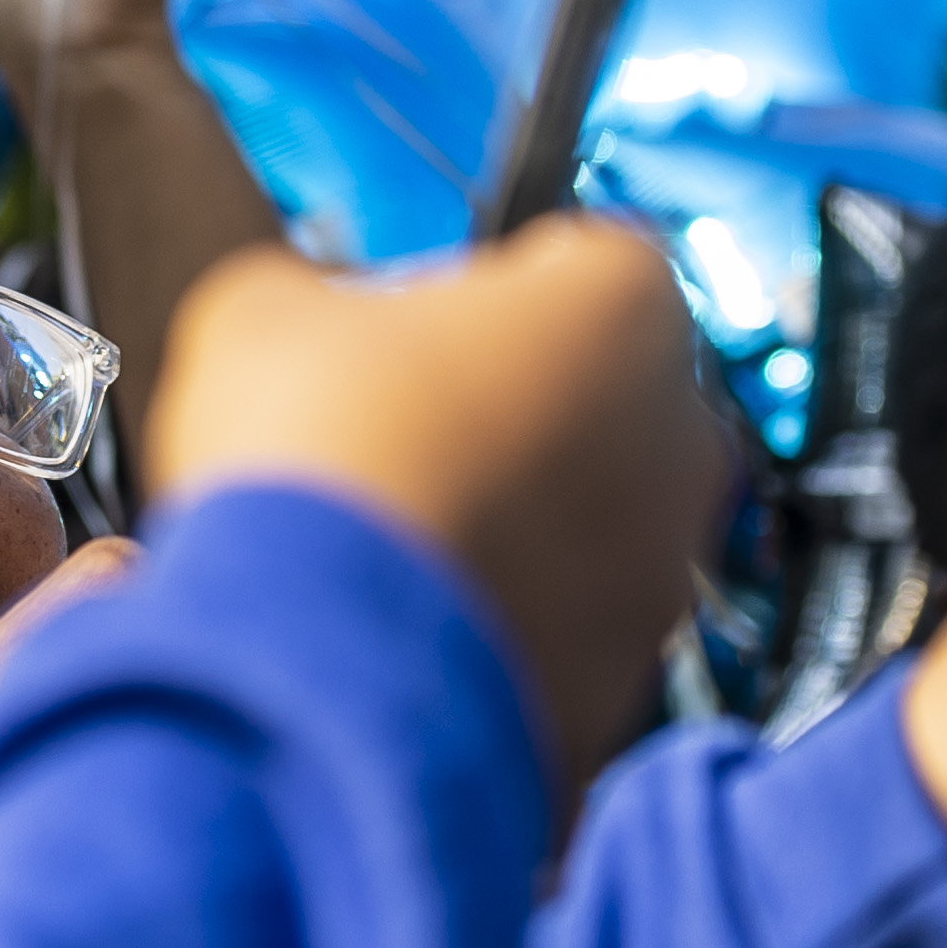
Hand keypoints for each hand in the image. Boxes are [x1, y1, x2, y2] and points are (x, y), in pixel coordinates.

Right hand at [150, 225, 724, 784]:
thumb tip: (309, 321)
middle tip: (404, 426)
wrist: (315, 666)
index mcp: (621, 304)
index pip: (584, 260)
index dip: (494, 283)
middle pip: (602, 396)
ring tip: (392, 539)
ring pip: (592, 523)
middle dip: (519, 407)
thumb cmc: (316, 450)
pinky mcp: (627, 687)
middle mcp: (679, 436)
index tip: (425, 319)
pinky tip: (405, 622)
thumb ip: (321, 293)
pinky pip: (565, 632)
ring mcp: (663, 574)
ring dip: (515, 522)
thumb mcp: (267, 305)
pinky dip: (505, 625)